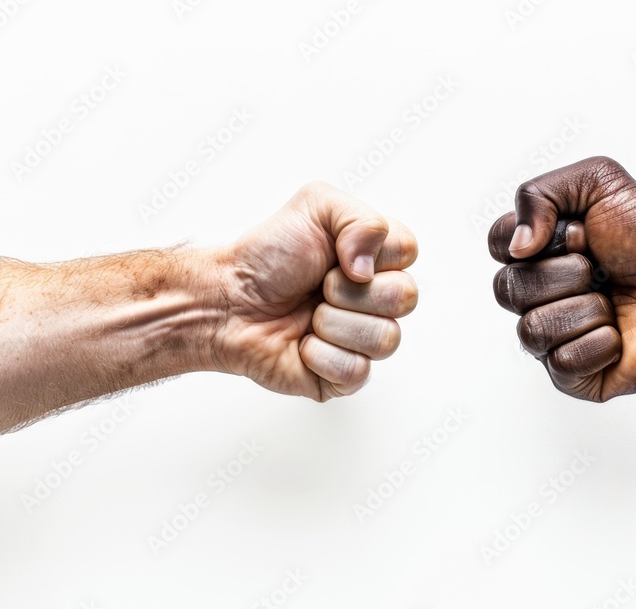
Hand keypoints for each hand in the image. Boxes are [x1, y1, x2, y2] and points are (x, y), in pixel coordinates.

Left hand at [212, 182, 417, 400]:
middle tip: (318, 286)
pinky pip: (356, 371)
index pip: (409, 252)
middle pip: (404, 298)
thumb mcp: (315, 205)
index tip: (336, 255)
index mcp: (376, 258)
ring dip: (334, 323)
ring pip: (385, 339)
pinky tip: (302, 344)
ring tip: (308, 317)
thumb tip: (370, 268)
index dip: (373, 253)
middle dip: (349, 290)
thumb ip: (362, 219)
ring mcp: (363, 340)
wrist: (226, 301)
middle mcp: (376, 300)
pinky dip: (320, 355)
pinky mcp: (345, 376)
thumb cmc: (267, 257)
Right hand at [489, 156, 635, 401]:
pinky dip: (599, 344)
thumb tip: (516, 247)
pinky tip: (619, 334)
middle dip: (566, 275)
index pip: (497, 245)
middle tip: (601, 270)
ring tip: (613, 304)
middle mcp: (536, 297)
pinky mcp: (572, 375)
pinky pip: (561, 363)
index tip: (580, 234)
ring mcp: (551, 338)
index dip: (538, 239)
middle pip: (508, 290)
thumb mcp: (600, 182)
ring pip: (531, 331)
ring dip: (585, 310)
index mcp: (535, 253)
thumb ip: (540, 193)